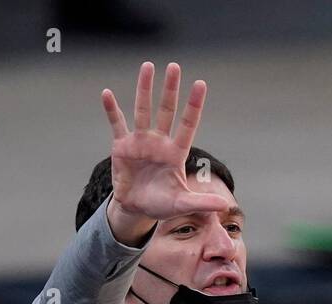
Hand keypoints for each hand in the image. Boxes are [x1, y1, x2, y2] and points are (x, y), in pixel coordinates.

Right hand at [101, 62, 229, 242]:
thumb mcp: (182, 204)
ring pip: (143, 110)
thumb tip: (224, 205)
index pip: (188, 124)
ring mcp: (140, 141)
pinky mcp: (122, 146)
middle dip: (170, 89)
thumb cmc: (162, 204)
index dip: (194, 105)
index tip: (200, 84)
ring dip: (144, 89)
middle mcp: (160, 142)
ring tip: (148, 66)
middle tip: (173, 66)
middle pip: (166, 110)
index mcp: (176, 152)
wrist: (136, 209)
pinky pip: (117, 124)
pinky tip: (106, 93)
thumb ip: (202, 202)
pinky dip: (111, 109)